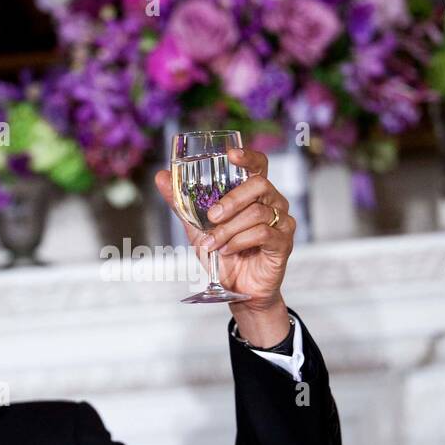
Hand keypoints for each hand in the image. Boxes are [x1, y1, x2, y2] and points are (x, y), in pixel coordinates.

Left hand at [155, 146, 295, 343]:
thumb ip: (182, 203)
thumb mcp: (198, 227)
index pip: (259, 165)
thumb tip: (161, 177)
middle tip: (211, 216)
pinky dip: (240, 241)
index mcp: (255, 194)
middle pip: (259, 185)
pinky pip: (263, 233)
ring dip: (228, 229)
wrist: (238, 290)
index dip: (248, 157)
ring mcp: (282, 222)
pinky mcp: (284, 242)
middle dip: (231, 199)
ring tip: (213, 243)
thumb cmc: (224, 254)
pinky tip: (228, 250)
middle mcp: (273, 203)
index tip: (231, 155)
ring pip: (256, 213)